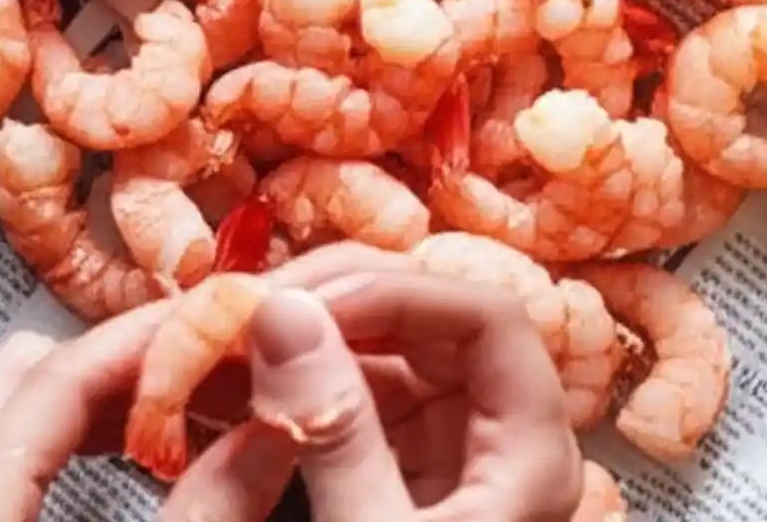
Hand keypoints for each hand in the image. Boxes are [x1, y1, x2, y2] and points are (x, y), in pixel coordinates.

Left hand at [0, 299, 250, 521]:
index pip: (57, 375)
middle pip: (24, 374)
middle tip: (207, 371)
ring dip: (100, 399)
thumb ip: (203, 514)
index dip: (148, 338)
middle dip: (125, 361)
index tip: (218, 323)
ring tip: (177, 414)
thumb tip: (272, 435)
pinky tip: (124, 458)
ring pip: (6, 409)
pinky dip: (68, 437)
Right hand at [163, 244, 583, 521]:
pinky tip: (246, 387)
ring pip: (385, 360)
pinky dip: (297, 389)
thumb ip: (332, 432)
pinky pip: (352, 403)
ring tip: (236, 343)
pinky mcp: (400, 473)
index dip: (398, 293)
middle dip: (339, 307)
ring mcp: (447, 455)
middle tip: (257, 312)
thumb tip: (285, 316)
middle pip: (433, 328)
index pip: (485, 320)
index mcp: (530, 456)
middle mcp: (497, 441)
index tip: (309, 302)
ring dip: (308, 343)